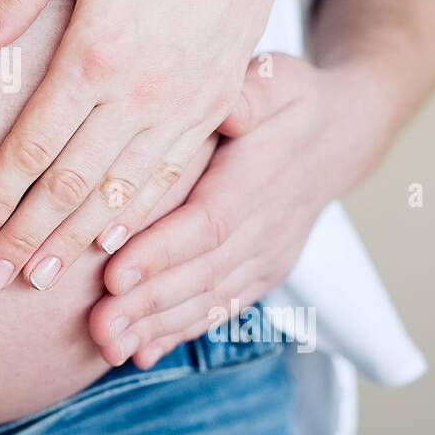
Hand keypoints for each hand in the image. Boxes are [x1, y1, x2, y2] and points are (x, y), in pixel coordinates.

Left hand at [0, 0, 293, 291]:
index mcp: (96, 53)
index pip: (33, 145)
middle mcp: (139, 94)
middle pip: (71, 184)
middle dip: (25, 237)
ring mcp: (181, 108)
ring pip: (120, 194)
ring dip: (74, 241)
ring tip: (38, 278)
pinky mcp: (211, 109)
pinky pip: (170, 179)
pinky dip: (136, 217)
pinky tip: (110, 245)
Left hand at [87, 53, 391, 367]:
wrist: (338, 136)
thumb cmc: (290, 100)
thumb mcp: (276, 80)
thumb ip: (250, 94)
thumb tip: (229, 106)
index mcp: (261, 178)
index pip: (209, 223)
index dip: (163, 252)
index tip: (114, 274)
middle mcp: (266, 226)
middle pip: (203, 274)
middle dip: (147, 304)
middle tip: (96, 325)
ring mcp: (266, 256)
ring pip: (209, 300)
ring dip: (157, 328)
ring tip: (108, 346)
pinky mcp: (261, 273)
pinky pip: (221, 309)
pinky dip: (181, 333)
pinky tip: (141, 355)